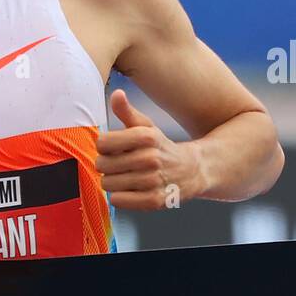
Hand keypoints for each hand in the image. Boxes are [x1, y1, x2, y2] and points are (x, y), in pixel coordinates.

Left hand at [94, 88, 200, 209]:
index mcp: (147, 137)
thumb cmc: (161, 147)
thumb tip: (116, 94)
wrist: (193, 170)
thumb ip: (127, 111)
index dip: (104, 147)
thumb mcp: (147, 127)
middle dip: (106, 165)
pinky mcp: (154, 201)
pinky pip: (118, 201)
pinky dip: (120, 197)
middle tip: (119, 165)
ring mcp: (153, 181)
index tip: (113, 148)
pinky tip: (131, 190)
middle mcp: (150, 158)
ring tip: (126, 177)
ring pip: (108, 183)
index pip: (102, 143)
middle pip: (102, 165)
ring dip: (113, 182)